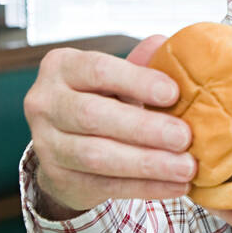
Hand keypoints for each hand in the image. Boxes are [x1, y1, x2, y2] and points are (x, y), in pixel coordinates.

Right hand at [24, 35, 196, 216]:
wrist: (67, 146)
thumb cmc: (103, 99)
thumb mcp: (119, 77)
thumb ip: (142, 63)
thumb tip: (166, 45)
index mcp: (62, 67)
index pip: (98, 70)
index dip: (137, 82)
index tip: (173, 94)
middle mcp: (45, 103)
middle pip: (93, 116)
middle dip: (144, 128)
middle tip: (185, 137)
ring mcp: (46, 143)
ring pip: (97, 155)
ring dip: (147, 163)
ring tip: (186, 167)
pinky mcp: (57, 178)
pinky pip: (105, 185)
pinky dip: (145, 187)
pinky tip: (176, 186)